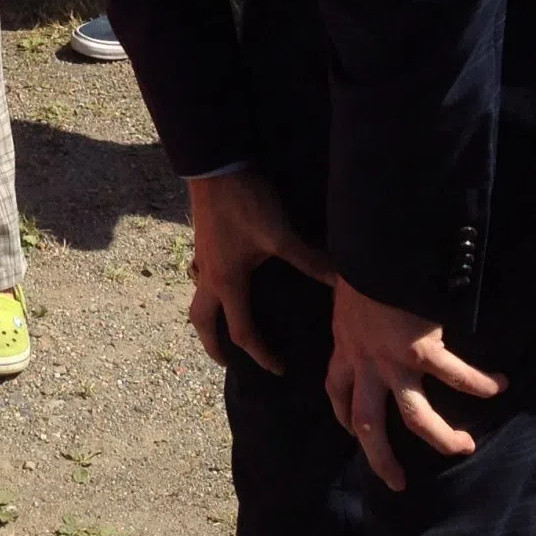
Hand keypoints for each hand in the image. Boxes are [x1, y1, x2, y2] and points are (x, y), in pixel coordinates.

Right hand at [185, 169, 334, 374]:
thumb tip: (339, 281)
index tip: (278, 369)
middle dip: (213, 345)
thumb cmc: (245, 203)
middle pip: (202, 322)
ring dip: (208, 316)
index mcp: (228, 283)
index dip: (260, 354)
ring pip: (197, 297)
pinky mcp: (202, 243)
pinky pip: (199, 276)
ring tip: (222, 323)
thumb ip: (308, 260)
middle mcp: (209, 276)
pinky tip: (222, 281)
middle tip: (227, 361)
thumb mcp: (279, 235)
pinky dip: (208, 288)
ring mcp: (203, 258)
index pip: (241, 332)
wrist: (216, 167)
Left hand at [325, 277, 503, 491]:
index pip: (336, 390)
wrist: (374, 247)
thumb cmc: (360, 261)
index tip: (353, 429)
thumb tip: (360, 295)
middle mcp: (364, 361)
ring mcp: (393, 360)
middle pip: (367, 423)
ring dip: (440, 437)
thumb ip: (356, 305)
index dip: (344, 414)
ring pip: (414, 417)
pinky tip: (500, 385)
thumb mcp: (344, 288)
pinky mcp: (422, 350)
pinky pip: (457, 376)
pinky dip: (481, 382)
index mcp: (344, 346)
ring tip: (465, 447)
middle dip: (380, 457)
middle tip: (396, 482)